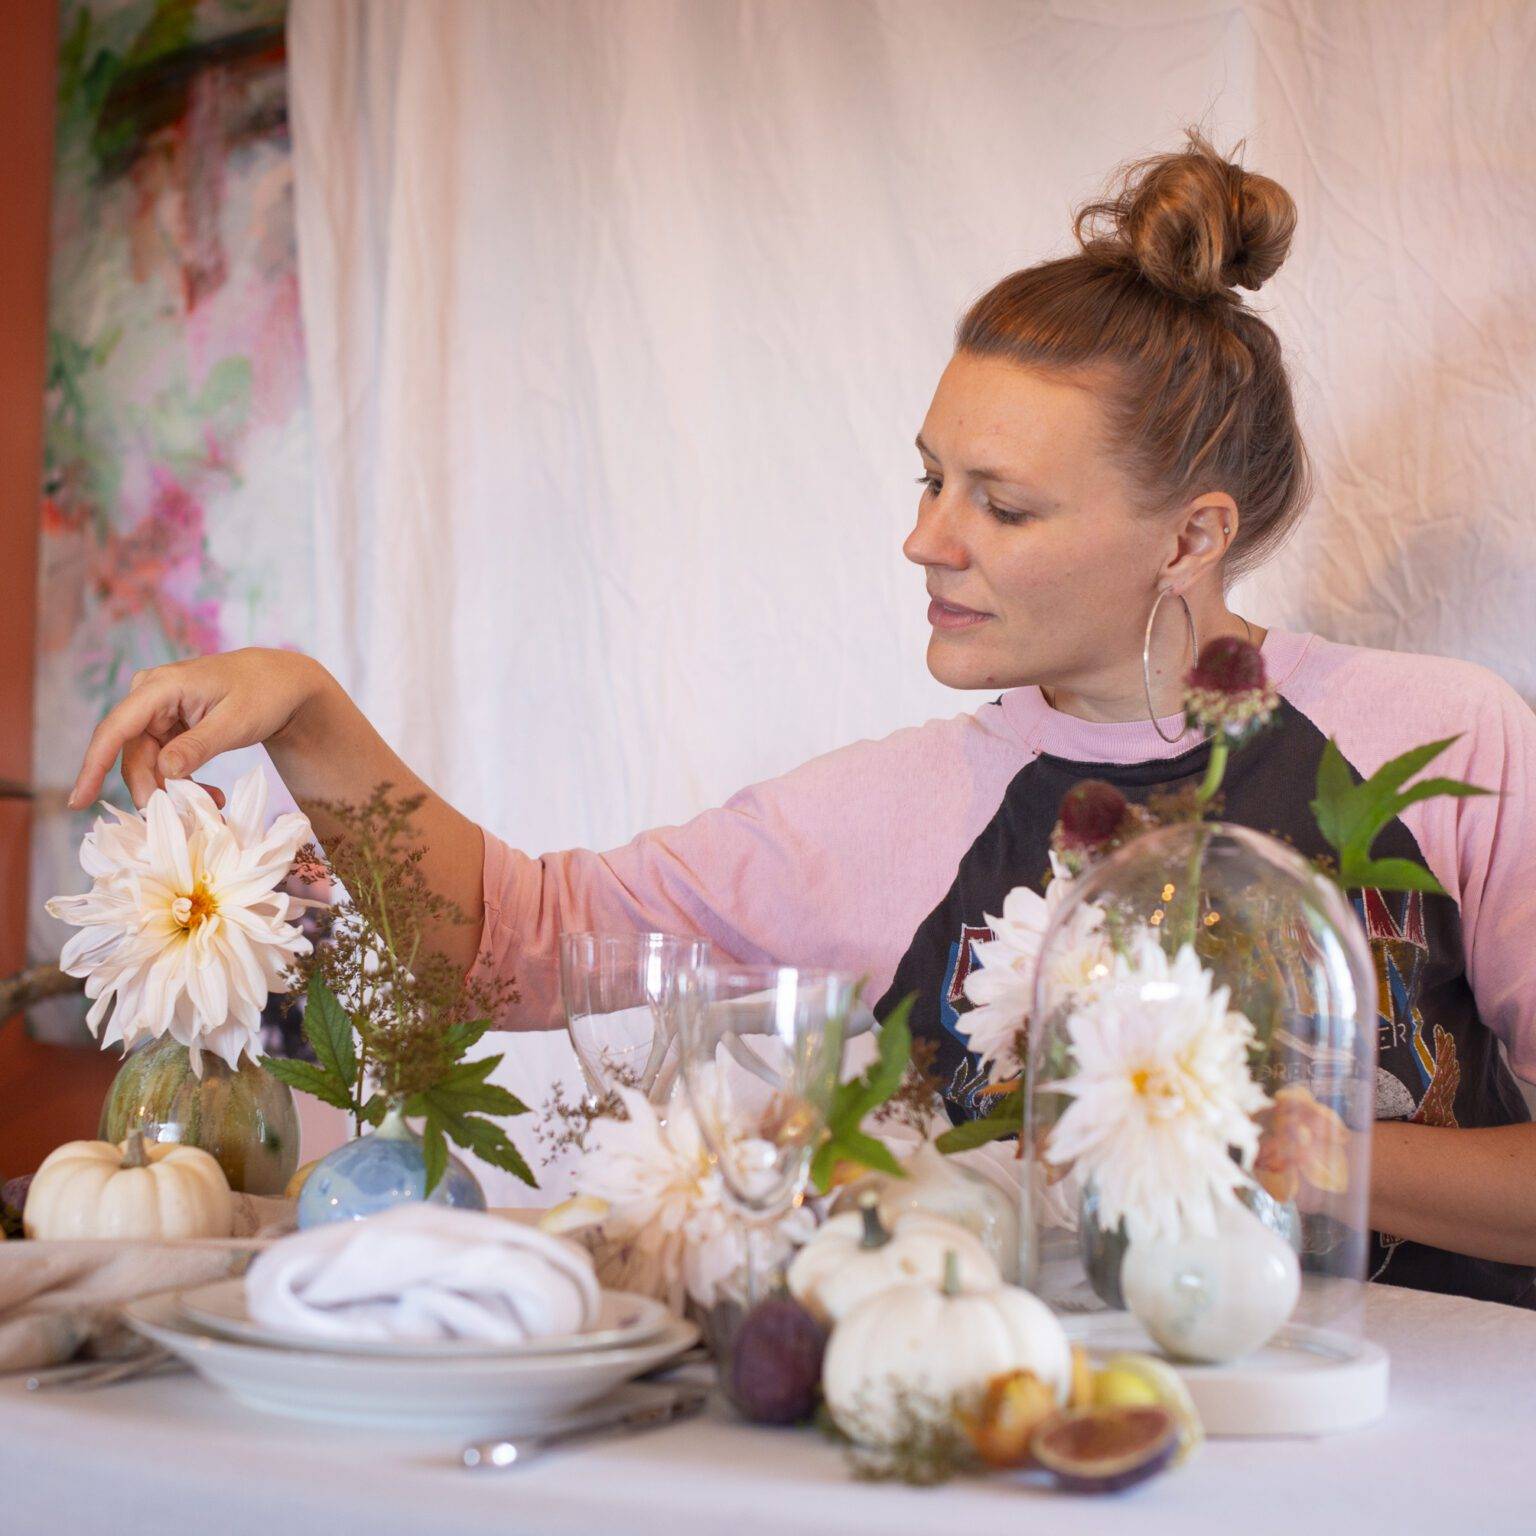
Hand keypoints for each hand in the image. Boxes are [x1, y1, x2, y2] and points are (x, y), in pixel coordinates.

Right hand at [69, 648, 328, 810]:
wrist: (282, 681)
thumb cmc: (264, 693)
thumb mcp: (235, 723)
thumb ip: (198, 747)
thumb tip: (163, 773)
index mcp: (161, 686)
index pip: (115, 729)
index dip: (93, 766)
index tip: (79, 800)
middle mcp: (150, 696)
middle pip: (133, 755)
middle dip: (154, 790)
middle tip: (186, 816)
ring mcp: (158, 711)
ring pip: (148, 763)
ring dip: (174, 789)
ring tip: (214, 804)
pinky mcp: (169, 726)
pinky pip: (163, 761)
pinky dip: (182, 781)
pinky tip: (211, 795)